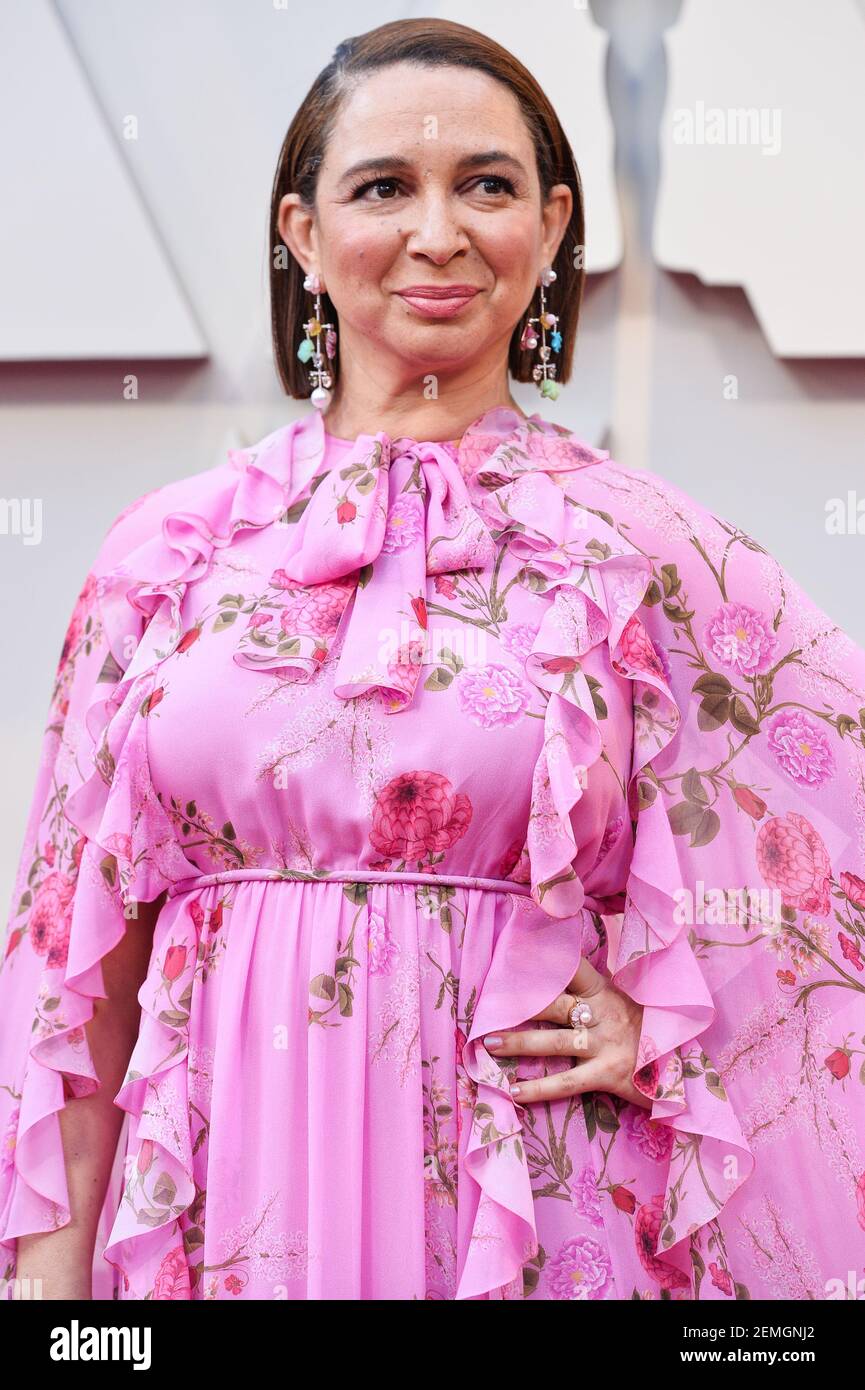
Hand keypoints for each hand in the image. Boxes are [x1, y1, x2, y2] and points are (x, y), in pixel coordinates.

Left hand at [483, 955, 652, 1109]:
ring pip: (554, 1042)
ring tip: (490, 1043)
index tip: (518, 950)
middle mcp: (603, 1014)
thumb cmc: (649, 1029)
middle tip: (488, 1002)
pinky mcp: (607, 1074)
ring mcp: (605, 1045)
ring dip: (520, 1043)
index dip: (547, 960)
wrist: (685, 1064)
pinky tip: (513, 1091)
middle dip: (522, 1004)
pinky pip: (566, 1083)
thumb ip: (596, 989)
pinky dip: (538, 1088)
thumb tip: (564, 969)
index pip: (573, 970)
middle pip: (555, 1004)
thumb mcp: (627, 1000)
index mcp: (607, 992)